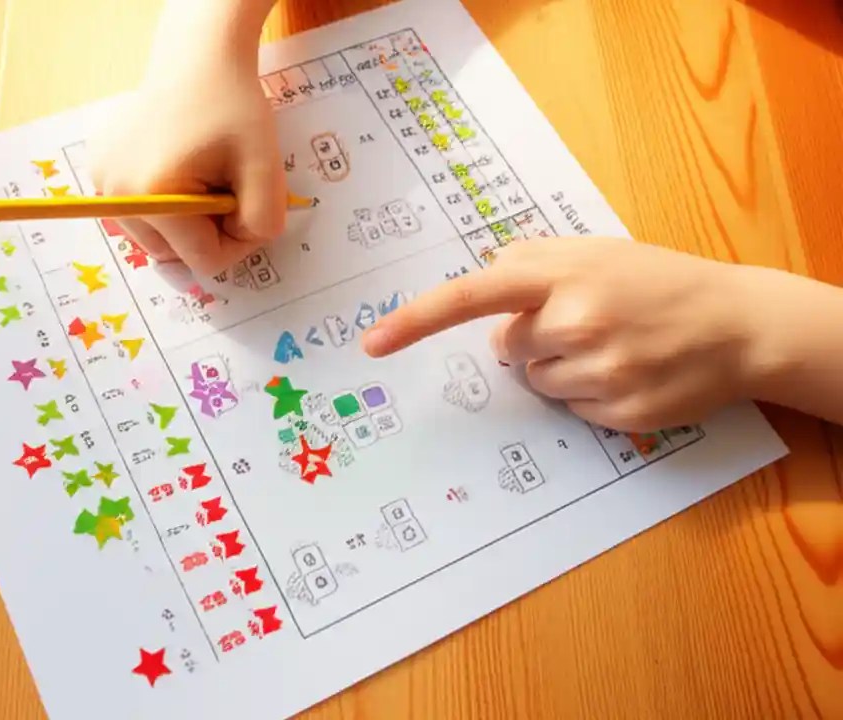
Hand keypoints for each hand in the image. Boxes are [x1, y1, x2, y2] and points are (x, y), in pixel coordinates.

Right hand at [89, 0, 284, 275]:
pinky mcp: (97, 168)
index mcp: (155, 198)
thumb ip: (264, 220)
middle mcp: (116, 196)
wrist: (197, 57)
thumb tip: (244, 244)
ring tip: (199, 175)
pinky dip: (161, 203)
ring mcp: (101, 182)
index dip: (238, 240)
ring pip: (153, 237)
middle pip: (174, 254)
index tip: (250, 203)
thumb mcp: (265, 165)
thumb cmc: (232, 105)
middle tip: (224, 186)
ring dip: (183, 221)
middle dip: (207, 231)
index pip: (205, 259)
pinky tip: (174, 164)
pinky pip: (135, 212)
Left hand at [362, 237, 766, 431]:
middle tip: (586, 322)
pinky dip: (591, 396)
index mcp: (563, 275)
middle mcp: (577, 322)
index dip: (417, 320)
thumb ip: (530, 259)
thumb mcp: (594, 251)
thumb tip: (484, 277)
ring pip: (537, 384)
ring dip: (561, 369)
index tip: (372, 342)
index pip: (473, 295)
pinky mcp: (621, 412)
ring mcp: (601, 371)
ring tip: (614, 345)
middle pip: (507, 349)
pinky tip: (629, 372)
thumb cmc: (657, 281)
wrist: (740, 323)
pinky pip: (572, 410)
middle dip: (532, 338)